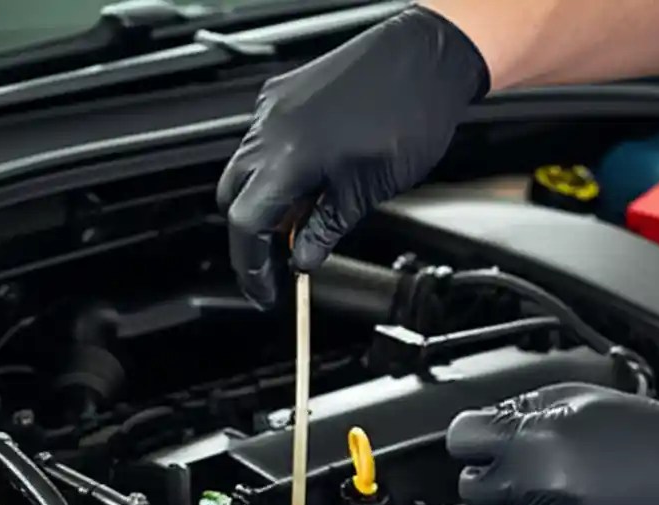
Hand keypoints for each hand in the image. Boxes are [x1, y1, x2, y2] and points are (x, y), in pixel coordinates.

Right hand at [216, 7, 489, 306]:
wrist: (424, 59)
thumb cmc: (408, 115)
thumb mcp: (368, 190)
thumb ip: (327, 228)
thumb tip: (303, 260)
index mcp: (285, 159)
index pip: (245, 225)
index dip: (252, 267)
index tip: (265, 290)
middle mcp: (268, 130)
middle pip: (234, 198)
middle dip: (252, 235)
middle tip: (281, 262)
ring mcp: (272, 108)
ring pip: (246, 168)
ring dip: (265, 200)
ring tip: (304, 220)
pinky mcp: (282, 94)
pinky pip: (262, 140)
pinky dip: (275, 168)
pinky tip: (309, 180)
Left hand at [446, 383, 658, 504]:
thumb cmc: (650, 435)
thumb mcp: (581, 397)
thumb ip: (523, 408)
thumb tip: (490, 421)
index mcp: (534, 439)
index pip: (460, 439)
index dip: (474, 436)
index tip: (485, 438)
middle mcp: (535, 486)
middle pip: (470, 486)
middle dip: (491, 473)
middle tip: (521, 466)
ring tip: (546, 493)